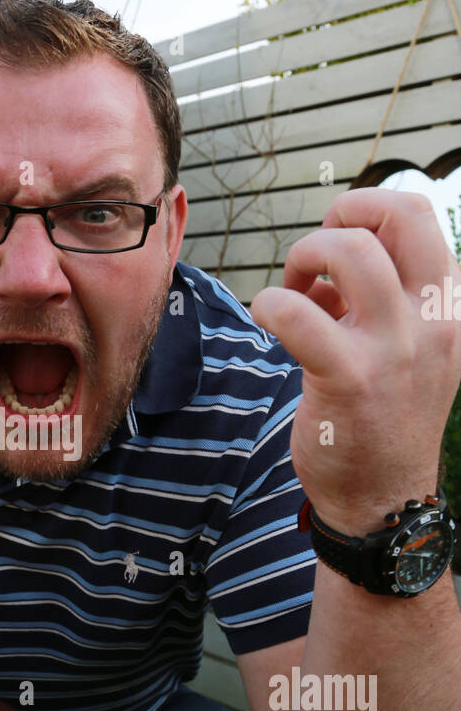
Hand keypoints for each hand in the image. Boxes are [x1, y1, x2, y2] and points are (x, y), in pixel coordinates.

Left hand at [249, 189, 460, 533]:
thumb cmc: (383, 418)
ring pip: (349, 251)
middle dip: (340, 216)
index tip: (340, 245)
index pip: (420, 213)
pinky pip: (298, 312)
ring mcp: (396, 349)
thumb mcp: (407, 347)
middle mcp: (434, 321)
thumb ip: (379, 297)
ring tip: (290, 292)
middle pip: (395, 215)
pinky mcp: (350, 379)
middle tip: (312, 260)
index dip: (368, 211)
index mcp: (449, 305)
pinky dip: (271, 303)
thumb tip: (330, 261)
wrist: (384, 500)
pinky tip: (267, 318)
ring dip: (302, 255)